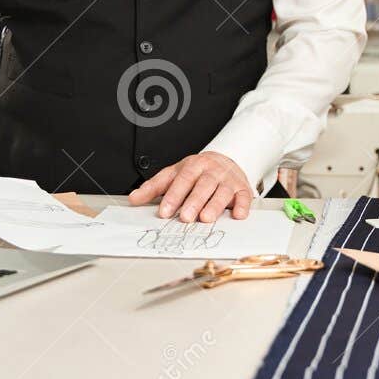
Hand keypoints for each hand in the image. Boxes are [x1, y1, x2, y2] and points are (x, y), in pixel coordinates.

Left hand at [128, 152, 253, 222]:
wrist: (226, 159)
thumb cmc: (197, 172)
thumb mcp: (174, 174)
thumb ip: (154, 187)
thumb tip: (134, 199)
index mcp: (194, 166)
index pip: (182, 180)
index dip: (173, 196)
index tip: (164, 211)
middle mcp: (212, 171)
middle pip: (203, 185)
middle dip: (194, 201)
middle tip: (185, 217)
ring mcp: (228, 180)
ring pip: (222, 191)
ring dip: (215, 205)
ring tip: (206, 218)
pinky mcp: (242, 189)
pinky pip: (244, 197)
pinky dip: (242, 206)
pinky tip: (238, 215)